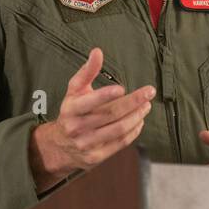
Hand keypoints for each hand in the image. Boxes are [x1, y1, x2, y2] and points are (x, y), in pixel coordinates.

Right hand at [30, 48, 154, 191]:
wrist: (59, 146)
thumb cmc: (72, 111)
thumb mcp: (74, 90)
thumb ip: (87, 71)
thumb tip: (97, 52)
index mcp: (71, 109)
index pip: (89, 102)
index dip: (105, 95)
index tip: (122, 88)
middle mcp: (77, 127)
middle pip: (110, 115)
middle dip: (132, 103)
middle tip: (149, 93)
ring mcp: (86, 143)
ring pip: (118, 130)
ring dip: (136, 117)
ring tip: (146, 106)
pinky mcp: (96, 156)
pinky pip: (120, 143)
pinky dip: (134, 131)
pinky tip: (140, 121)